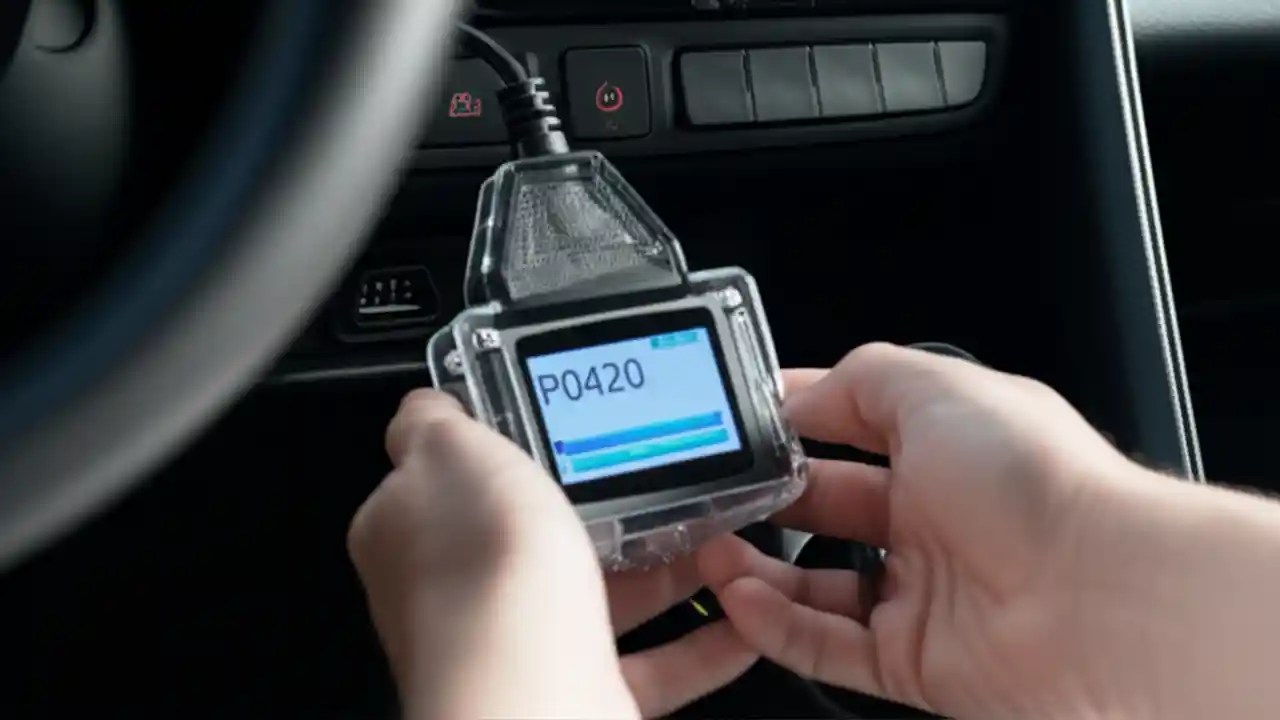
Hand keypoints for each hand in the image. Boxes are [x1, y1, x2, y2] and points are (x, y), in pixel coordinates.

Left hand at [348, 390, 755, 719]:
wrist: (530, 696)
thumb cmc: (484, 566)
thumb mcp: (447, 451)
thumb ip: (431, 421)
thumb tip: (426, 403)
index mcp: (411, 534)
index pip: (453, 480)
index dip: (509, 448)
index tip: (573, 426)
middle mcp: (457, 598)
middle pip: (539, 538)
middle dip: (611, 507)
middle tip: (667, 474)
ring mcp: (518, 649)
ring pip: (599, 598)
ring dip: (668, 568)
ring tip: (720, 534)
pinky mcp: (575, 695)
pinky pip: (650, 667)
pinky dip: (702, 643)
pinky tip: (742, 615)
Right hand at [699, 343, 1147, 718]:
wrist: (1103, 602)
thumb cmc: (1038, 485)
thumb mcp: (938, 389)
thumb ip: (860, 379)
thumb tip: (798, 393)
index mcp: (946, 446)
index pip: (848, 426)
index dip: (790, 424)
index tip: (734, 424)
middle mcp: (936, 517)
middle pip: (826, 507)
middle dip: (766, 496)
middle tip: (713, 492)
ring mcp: (924, 592)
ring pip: (816, 582)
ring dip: (756, 566)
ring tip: (712, 550)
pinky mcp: (913, 660)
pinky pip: (827, 644)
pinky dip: (777, 625)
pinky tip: (742, 599)